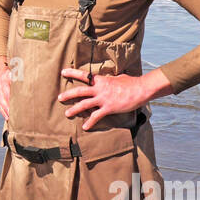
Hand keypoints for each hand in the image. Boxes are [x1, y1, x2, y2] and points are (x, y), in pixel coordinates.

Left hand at [57, 68, 171, 130]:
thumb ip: (111, 80)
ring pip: (85, 104)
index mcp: (101, 80)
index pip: (84, 75)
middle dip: (68, 95)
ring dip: (74, 109)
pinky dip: (90, 122)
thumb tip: (110, 79)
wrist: (140, 89)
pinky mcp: (109, 108)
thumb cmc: (131, 82)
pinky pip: (96, 116)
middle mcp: (100, 89)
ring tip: (67, 114)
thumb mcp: (118, 78)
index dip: (72, 73)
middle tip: (59, 98)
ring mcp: (103, 99)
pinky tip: (85, 127)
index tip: (63, 72)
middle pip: (80, 91)